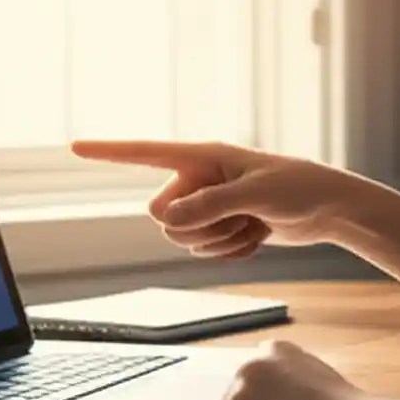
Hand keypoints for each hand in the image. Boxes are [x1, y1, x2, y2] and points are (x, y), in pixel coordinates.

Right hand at [69, 140, 365, 255]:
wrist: (328, 208)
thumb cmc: (298, 188)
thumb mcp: (256, 195)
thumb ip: (210, 205)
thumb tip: (166, 219)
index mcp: (202, 156)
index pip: (145, 153)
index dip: (108, 151)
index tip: (72, 145)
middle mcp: (198, 178)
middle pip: (162, 217)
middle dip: (198, 227)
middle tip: (240, 216)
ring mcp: (208, 204)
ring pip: (182, 240)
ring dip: (219, 242)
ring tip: (254, 224)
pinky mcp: (220, 227)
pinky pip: (204, 253)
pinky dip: (231, 253)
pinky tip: (257, 237)